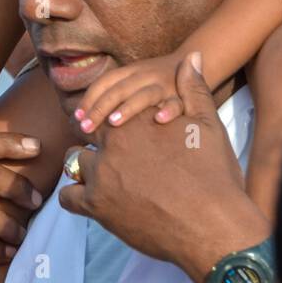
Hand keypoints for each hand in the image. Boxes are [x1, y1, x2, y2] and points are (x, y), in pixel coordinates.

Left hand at [61, 57, 266, 282]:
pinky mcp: (97, 207)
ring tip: (101, 179)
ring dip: (85, 168)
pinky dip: (76, 197)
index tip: (113, 129)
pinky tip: (90, 201)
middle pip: (87, 133)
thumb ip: (194, 90)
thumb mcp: (209, 125)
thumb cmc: (213, 175)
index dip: (109, 119)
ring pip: (75, 162)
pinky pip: (68, 197)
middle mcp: (113, 143)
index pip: (106, 109)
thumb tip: (191, 57)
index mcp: (136, 120)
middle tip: (109, 157)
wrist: (211, 225)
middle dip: (96, 141)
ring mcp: (101, 175)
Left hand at [74, 49, 183, 134]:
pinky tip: (158, 121)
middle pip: (119, 89)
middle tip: (85, 128)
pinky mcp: (184, 97)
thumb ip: (113, 93)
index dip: (89, 99)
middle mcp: (147, 75)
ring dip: (128, 107)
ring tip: (114, 122)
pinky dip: (168, 111)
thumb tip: (79, 115)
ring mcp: (165, 86)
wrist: (195, 62)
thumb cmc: (157, 83)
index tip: (77, 118)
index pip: (105, 82)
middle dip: (100, 108)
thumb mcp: (136, 81)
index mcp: (132, 70)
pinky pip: (177, 104)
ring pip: (144, 95)